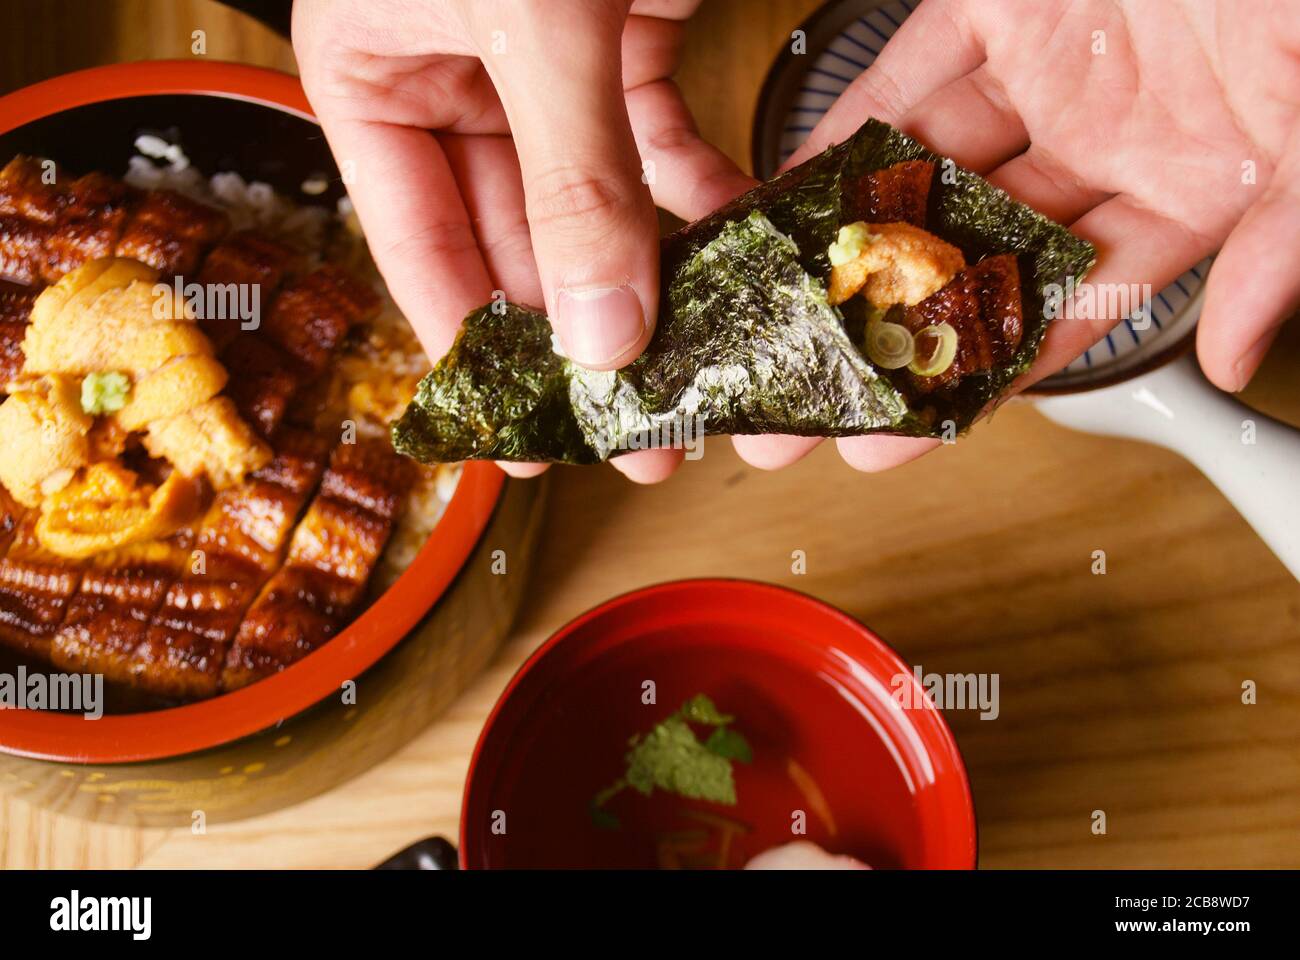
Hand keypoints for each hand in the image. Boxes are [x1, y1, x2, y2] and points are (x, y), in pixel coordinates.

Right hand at [293, 0, 752, 480]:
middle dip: (583, 333)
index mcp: (373, 73)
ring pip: (595, 204)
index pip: (420, 246)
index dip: (476, 350)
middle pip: (515, 241)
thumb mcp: (532, 22)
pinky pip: (660, 141)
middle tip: (638, 427)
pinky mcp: (623, 37)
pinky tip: (737, 251)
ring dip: (649, 283)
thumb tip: (602, 334)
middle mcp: (448, 77)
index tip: (526, 438)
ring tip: (692, 373)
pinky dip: (702, 195)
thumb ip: (571, 176)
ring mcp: (540, 63)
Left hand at [735, 0, 1299, 474]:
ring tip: (787, 309)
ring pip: (933, 179)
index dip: (992, 372)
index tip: (911, 433)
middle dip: (898, 327)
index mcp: (1192, 184)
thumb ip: (1284, 243)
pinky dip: (853, 132)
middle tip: (818, 395)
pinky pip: (909, 80)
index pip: (1072, 306)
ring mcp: (1049, 75)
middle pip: (983, 256)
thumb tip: (1237, 359)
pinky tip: (799, 189)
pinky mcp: (998, 3)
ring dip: (858, 242)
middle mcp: (1109, 139)